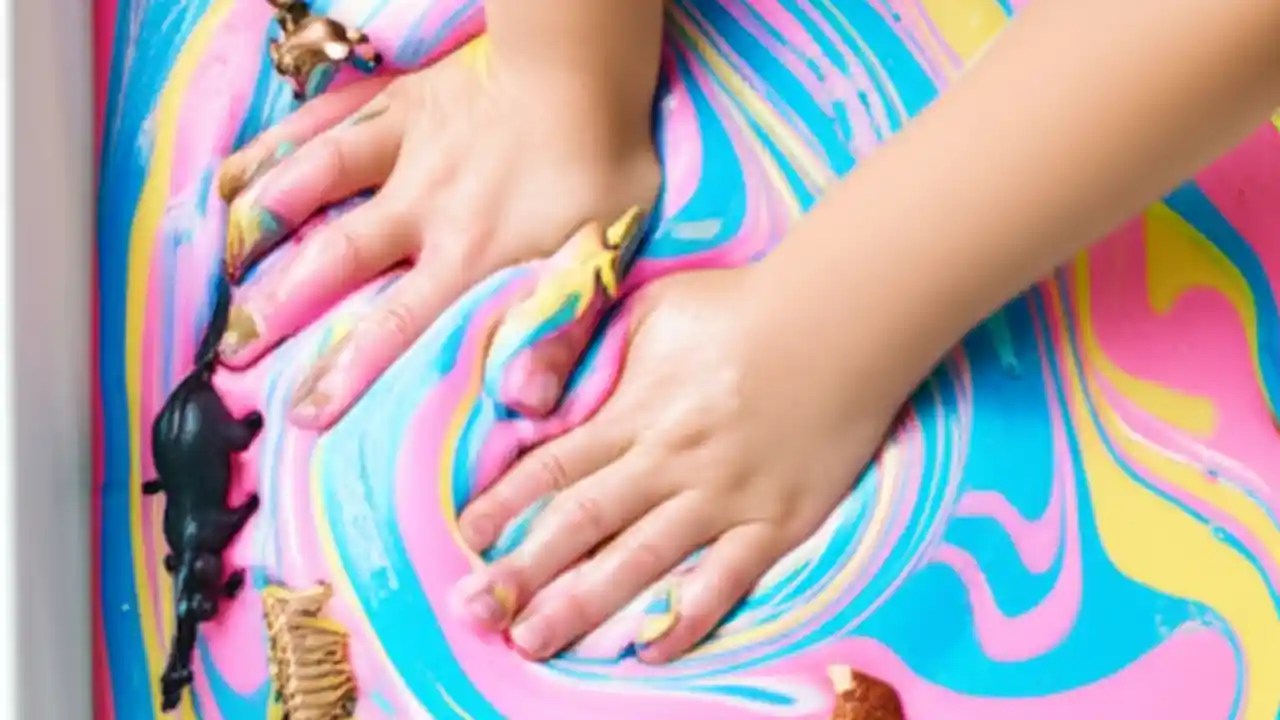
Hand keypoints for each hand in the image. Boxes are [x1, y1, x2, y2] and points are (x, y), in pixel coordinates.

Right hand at [215, 41, 659, 427]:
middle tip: (233, 351)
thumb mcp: (601, 260)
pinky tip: (234, 174)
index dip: (347, 372)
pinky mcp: (395, 103)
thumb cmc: (605, 166)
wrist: (589, 73)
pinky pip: (320, 124)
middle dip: (279, 310)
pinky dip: (273, 148)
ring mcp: (400, 149)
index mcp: (469, 254)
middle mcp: (420, 208)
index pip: (395, 325)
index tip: (304, 412)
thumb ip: (557, 332)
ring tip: (222, 266)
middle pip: (334, 263)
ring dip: (262, 225)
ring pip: (312, 186)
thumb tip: (522, 404)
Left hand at [452, 268, 906, 662]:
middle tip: (474, 613)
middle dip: (523, 570)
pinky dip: (688, 617)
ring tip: (533, 642)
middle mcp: (670, 460)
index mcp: (636, 410)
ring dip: (583, 604)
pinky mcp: (776, 520)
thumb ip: (589, 345)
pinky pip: (725, 580)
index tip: (464, 539)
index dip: (505, 504)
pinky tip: (649, 650)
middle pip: (583, 522)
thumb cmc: (740, 307)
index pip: (554, 465)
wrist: (839, 319)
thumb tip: (532, 391)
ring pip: (641, 560)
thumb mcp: (650, 307)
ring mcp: (724, 495)